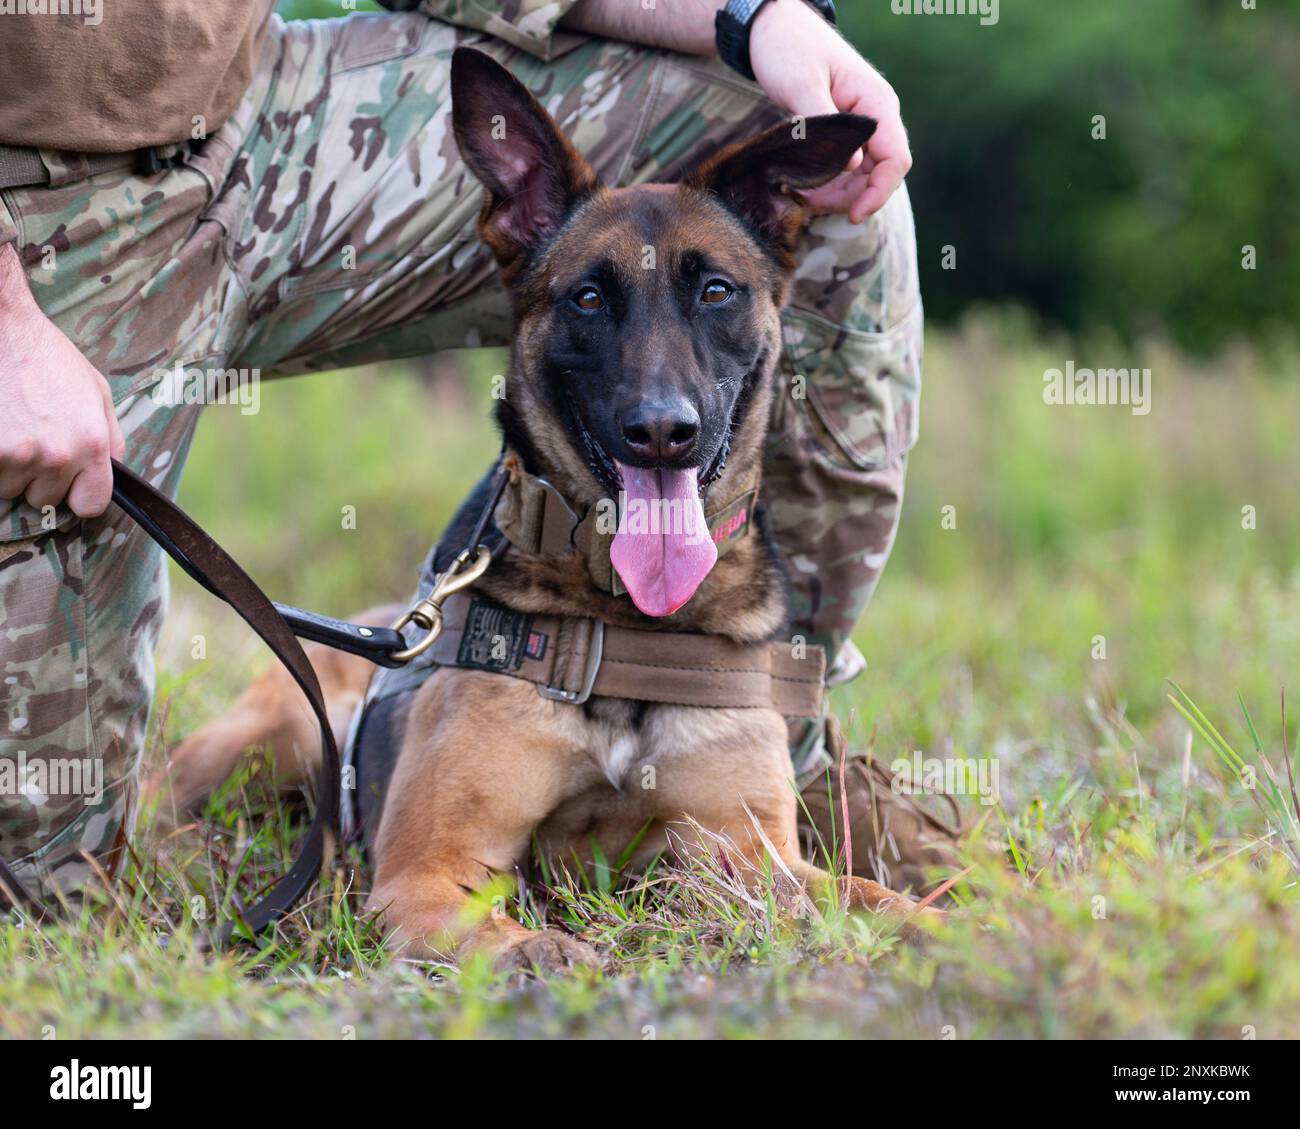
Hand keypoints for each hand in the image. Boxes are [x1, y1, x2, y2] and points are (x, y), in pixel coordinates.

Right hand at [0, 250, 124, 517]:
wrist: (3, 330)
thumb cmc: (48, 357)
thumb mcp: (97, 392)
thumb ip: (111, 438)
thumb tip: (115, 472)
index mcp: (91, 444)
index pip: (91, 505)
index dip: (80, 496)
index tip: (72, 485)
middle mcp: (56, 455)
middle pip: (48, 498)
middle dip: (42, 478)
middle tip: (35, 440)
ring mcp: (16, 455)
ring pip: (12, 489)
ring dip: (12, 469)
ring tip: (13, 430)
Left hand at [749, 0, 911, 220]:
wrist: (774, 28)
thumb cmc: (788, 49)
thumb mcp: (801, 84)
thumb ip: (825, 125)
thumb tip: (851, 166)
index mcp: (876, 102)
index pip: (895, 158)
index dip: (879, 192)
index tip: (854, 215)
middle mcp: (877, 116)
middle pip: (881, 173)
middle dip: (852, 196)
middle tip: (812, 203)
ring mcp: (862, 125)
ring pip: (864, 175)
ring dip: (838, 193)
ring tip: (803, 195)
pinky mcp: (845, 132)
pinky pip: (847, 166)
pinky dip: (829, 182)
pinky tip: (804, 185)